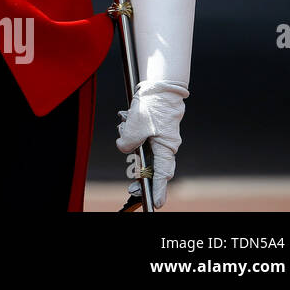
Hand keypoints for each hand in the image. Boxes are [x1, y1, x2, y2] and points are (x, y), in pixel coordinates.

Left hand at [116, 79, 187, 207]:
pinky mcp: (150, 131)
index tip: (157, 203)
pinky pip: (138, 138)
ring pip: (141, 149)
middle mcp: (164, 145)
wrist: (158, 87)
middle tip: (132, 190)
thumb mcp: (136, 125)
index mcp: (166, 146)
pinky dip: (130, 132)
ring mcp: (158, 138)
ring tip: (127, 124)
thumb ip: (129, 141)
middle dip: (140, 174)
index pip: (162, 172)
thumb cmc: (152, 105)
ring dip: (130, 141)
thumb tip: (124, 149)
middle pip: (152, 166)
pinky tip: (127, 120)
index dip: (159, 188)